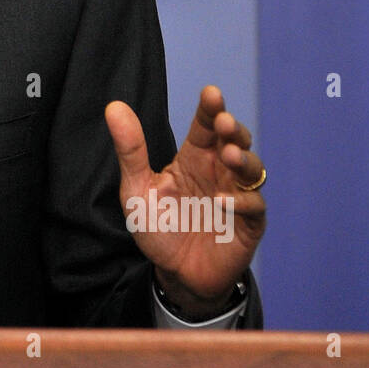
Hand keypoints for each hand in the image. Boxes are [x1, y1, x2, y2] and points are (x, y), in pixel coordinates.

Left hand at [105, 84, 265, 317]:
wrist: (175, 274)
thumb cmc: (159, 228)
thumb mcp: (137, 189)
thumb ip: (130, 150)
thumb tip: (114, 106)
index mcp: (195, 158)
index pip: (206, 125)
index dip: (211, 108)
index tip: (211, 93)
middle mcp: (219, 171)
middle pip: (235, 141)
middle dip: (234, 129)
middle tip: (224, 123)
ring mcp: (237, 196)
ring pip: (252, 169)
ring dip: (243, 159)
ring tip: (228, 156)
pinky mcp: (249, 224)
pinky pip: (254, 207)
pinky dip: (241, 202)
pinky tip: (222, 201)